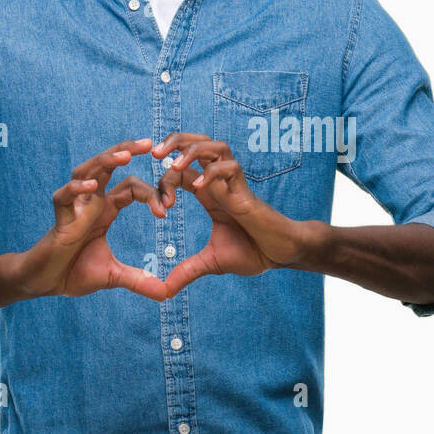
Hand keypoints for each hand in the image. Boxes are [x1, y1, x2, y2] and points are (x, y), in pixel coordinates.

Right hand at [14, 138, 168, 301]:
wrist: (44, 284)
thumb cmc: (74, 273)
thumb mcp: (113, 276)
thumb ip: (139, 281)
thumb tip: (166, 294)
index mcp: (106, 210)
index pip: (132, 187)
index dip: (151, 194)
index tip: (167, 209)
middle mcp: (91, 202)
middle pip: (108, 164)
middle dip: (127, 150)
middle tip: (150, 143)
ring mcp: (74, 207)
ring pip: (87, 171)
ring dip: (105, 160)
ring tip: (124, 155)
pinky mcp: (59, 218)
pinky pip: (64, 196)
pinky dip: (77, 188)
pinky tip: (93, 186)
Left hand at [152, 132, 309, 297]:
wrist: (280, 255)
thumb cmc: (252, 252)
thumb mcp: (211, 263)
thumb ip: (187, 271)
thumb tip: (165, 292)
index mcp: (208, 193)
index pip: (179, 171)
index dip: (163, 182)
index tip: (160, 209)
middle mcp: (219, 183)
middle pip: (195, 143)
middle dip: (174, 142)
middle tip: (153, 153)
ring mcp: (233, 184)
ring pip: (213, 146)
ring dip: (191, 150)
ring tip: (173, 163)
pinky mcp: (245, 191)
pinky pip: (229, 168)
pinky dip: (211, 172)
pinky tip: (198, 187)